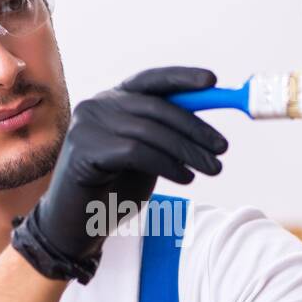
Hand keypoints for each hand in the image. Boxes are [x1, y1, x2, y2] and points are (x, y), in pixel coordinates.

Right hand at [11, 67, 227, 283]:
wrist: (78, 224)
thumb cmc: (114, 189)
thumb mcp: (147, 155)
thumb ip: (166, 134)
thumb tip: (205, 124)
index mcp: (113, 100)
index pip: (151, 80)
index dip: (182, 78)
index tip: (213, 82)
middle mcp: (98, 105)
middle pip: (155, 107)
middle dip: (194, 127)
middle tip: (223, 148)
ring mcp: (87, 125)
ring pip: (150, 131)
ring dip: (187, 151)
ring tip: (212, 168)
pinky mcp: (84, 149)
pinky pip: (136, 152)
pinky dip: (167, 164)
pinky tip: (186, 178)